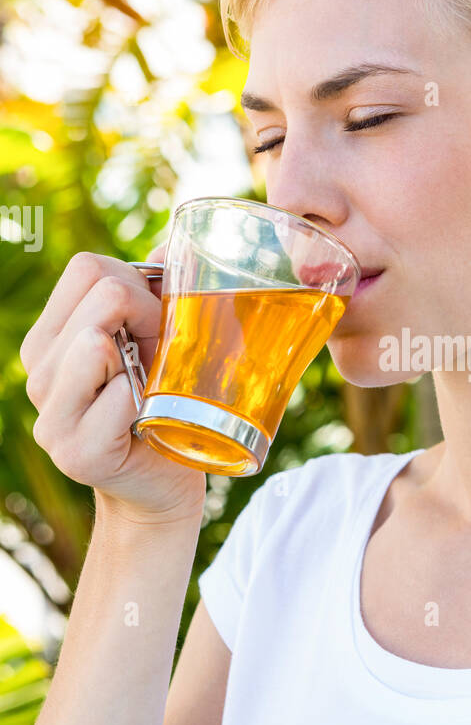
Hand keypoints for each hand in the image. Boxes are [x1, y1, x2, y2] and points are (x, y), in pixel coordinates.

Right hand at [20, 248, 205, 522]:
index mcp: (52, 338)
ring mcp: (50, 414)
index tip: (156, 323)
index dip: (136, 283)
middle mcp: (38, 372)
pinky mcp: (74, 451)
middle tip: (161, 359)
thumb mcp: (158, 340)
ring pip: (96, 341)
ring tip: (150, 390)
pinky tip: (145, 420)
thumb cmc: (162, 404)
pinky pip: (117, 396)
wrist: (163, 482)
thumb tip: (177, 241)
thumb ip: (159, 292)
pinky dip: (143, 401)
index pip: (86, 268)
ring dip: (143, 358)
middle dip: (149, 316)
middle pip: (100, 295)